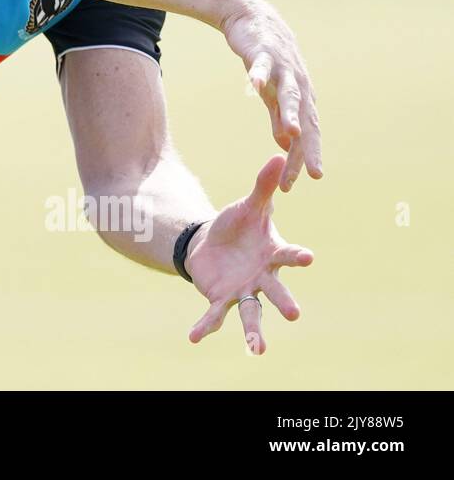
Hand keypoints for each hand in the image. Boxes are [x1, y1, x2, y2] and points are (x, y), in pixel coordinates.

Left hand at [185, 155, 313, 353]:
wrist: (214, 244)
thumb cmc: (238, 225)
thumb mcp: (248, 205)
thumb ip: (262, 185)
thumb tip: (278, 154)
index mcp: (273, 253)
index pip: (289, 255)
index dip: (297, 256)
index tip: (309, 258)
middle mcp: (263, 278)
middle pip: (276, 291)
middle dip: (284, 302)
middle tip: (294, 314)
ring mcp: (244, 291)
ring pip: (251, 313)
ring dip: (254, 331)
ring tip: (257, 350)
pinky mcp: (222, 299)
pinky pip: (215, 316)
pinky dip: (205, 326)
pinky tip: (193, 338)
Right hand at [221, 0, 322, 191]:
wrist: (254, 19)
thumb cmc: (266, 60)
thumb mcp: (273, 94)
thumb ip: (279, 118)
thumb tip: (286, 144)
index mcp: (300, 99)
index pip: (305, 135)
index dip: (303, 158)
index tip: (300, 183)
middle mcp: (297, 85)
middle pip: (304, 120)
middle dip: (307, 147)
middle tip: (311, 173)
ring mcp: (281, 68)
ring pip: (289, 94)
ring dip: (290, 113)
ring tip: (291, 134)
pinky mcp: (262, 52)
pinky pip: (260, 65)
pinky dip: (258, 74)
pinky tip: (253, 85)